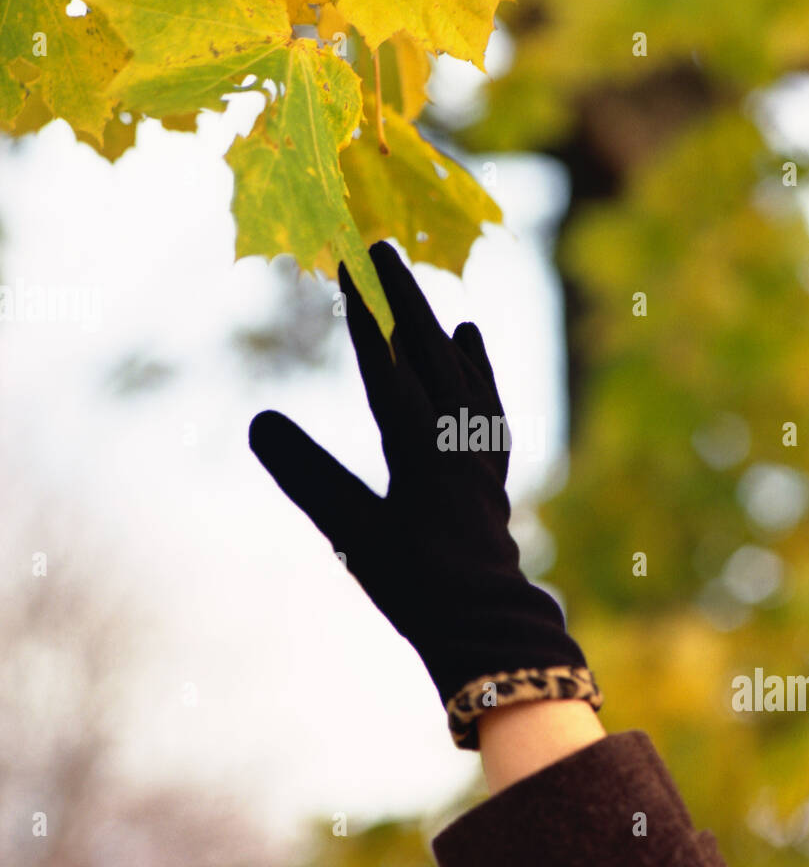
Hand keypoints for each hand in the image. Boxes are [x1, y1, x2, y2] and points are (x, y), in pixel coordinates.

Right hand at [249, 241, 599, 747]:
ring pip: (458, 365)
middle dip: (402, 293)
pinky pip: (485, 393)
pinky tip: (469, 338)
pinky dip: (475, 360)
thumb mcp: (350, 533)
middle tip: (378, 244)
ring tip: (414, 280)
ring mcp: (479, 445)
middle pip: (427, 348)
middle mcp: (456, 434)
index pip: (384, 362)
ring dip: (432, 319)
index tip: (345, 262)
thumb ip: (306, 476)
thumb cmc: (414, 583)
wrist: (485, 622)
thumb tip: (258, 420)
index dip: (362, 312)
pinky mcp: (493, 461)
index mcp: (420, 446)